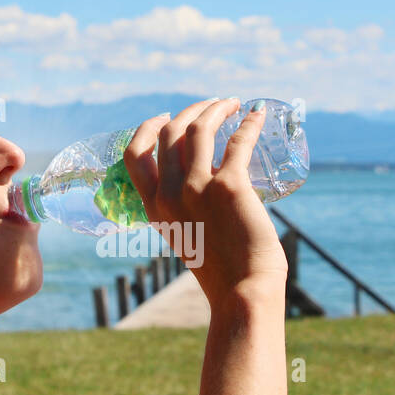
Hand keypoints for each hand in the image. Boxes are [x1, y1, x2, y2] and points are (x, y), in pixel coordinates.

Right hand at [122, 98, 287, 306]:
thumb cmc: (222, 271)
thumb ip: (184, 211)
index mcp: (154, 208)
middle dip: (191, 110)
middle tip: (212, 105)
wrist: (242, 291)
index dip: (148, 128)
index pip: (135, 155)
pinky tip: (258, 115)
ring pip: (199, 128)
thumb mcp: (186, 237)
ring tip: (232, 103)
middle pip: (171, 132)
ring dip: (216, 108)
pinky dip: (250, 124)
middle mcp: (170, 195)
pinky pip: (238, 141)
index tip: (165, 116)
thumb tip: (200, 185)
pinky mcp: (229, 186)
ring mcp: (197, 188)